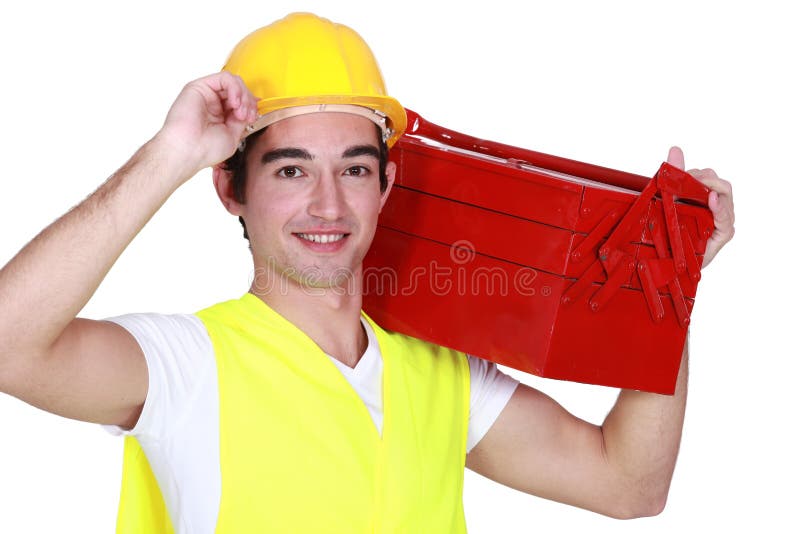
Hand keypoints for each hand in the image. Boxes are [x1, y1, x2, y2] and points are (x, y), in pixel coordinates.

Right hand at [156, 72, 258, 177]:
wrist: (188, 151)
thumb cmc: (205, 149)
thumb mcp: (233, 135)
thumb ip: (242, 119)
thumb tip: (252, 107)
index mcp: (220, 116)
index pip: (241, 102)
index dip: (251, 107)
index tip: (253, 118)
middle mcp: (213, 104)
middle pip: (239, 91)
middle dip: (248, 102)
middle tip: (248, 116)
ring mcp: (206, 95)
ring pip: (233, 82)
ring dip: (243, 96)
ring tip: (240, 111)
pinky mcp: (199, 86)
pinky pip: (224, 78)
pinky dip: (235, 88)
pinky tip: (234, 103)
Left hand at [666, 146, 734, 267]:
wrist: (665, 263)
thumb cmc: (668, 233)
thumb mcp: (667, 200)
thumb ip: (674, 174)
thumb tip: (675, 148)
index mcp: (704, 198)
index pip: (708, 177)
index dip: (696, 173)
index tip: (680, 175)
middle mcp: (716, 208)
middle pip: (719, 183)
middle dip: (703, 179)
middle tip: (685, 182)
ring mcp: (721, 220)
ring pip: (724, 195)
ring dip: (710, 188)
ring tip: (698, 186)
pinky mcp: (723, 234)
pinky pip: (725, 218)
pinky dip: (719, 208)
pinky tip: (712, 200)